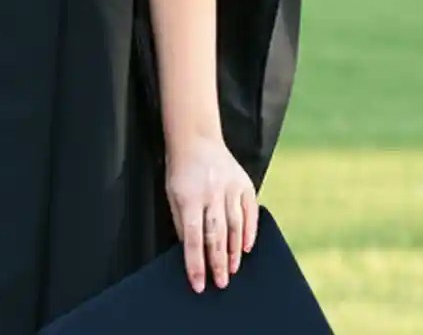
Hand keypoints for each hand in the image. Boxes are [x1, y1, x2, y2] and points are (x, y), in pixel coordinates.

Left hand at [164, 137, 258, 292]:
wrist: (196, 139)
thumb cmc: (181, 170)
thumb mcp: (173, 195)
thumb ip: (182, 222)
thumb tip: (191, 251)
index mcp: (189, 198)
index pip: (193, 238)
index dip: (195, 263)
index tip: (198, 284)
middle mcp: (211, 193)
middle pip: (216, 235)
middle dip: (218, 263)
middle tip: (220, 284)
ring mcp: (230, 188)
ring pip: (235, 226)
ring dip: (235, 252)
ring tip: (233, 270)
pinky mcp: (245, 184)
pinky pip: (250, 212)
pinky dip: (250, 232)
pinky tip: (247, 248)